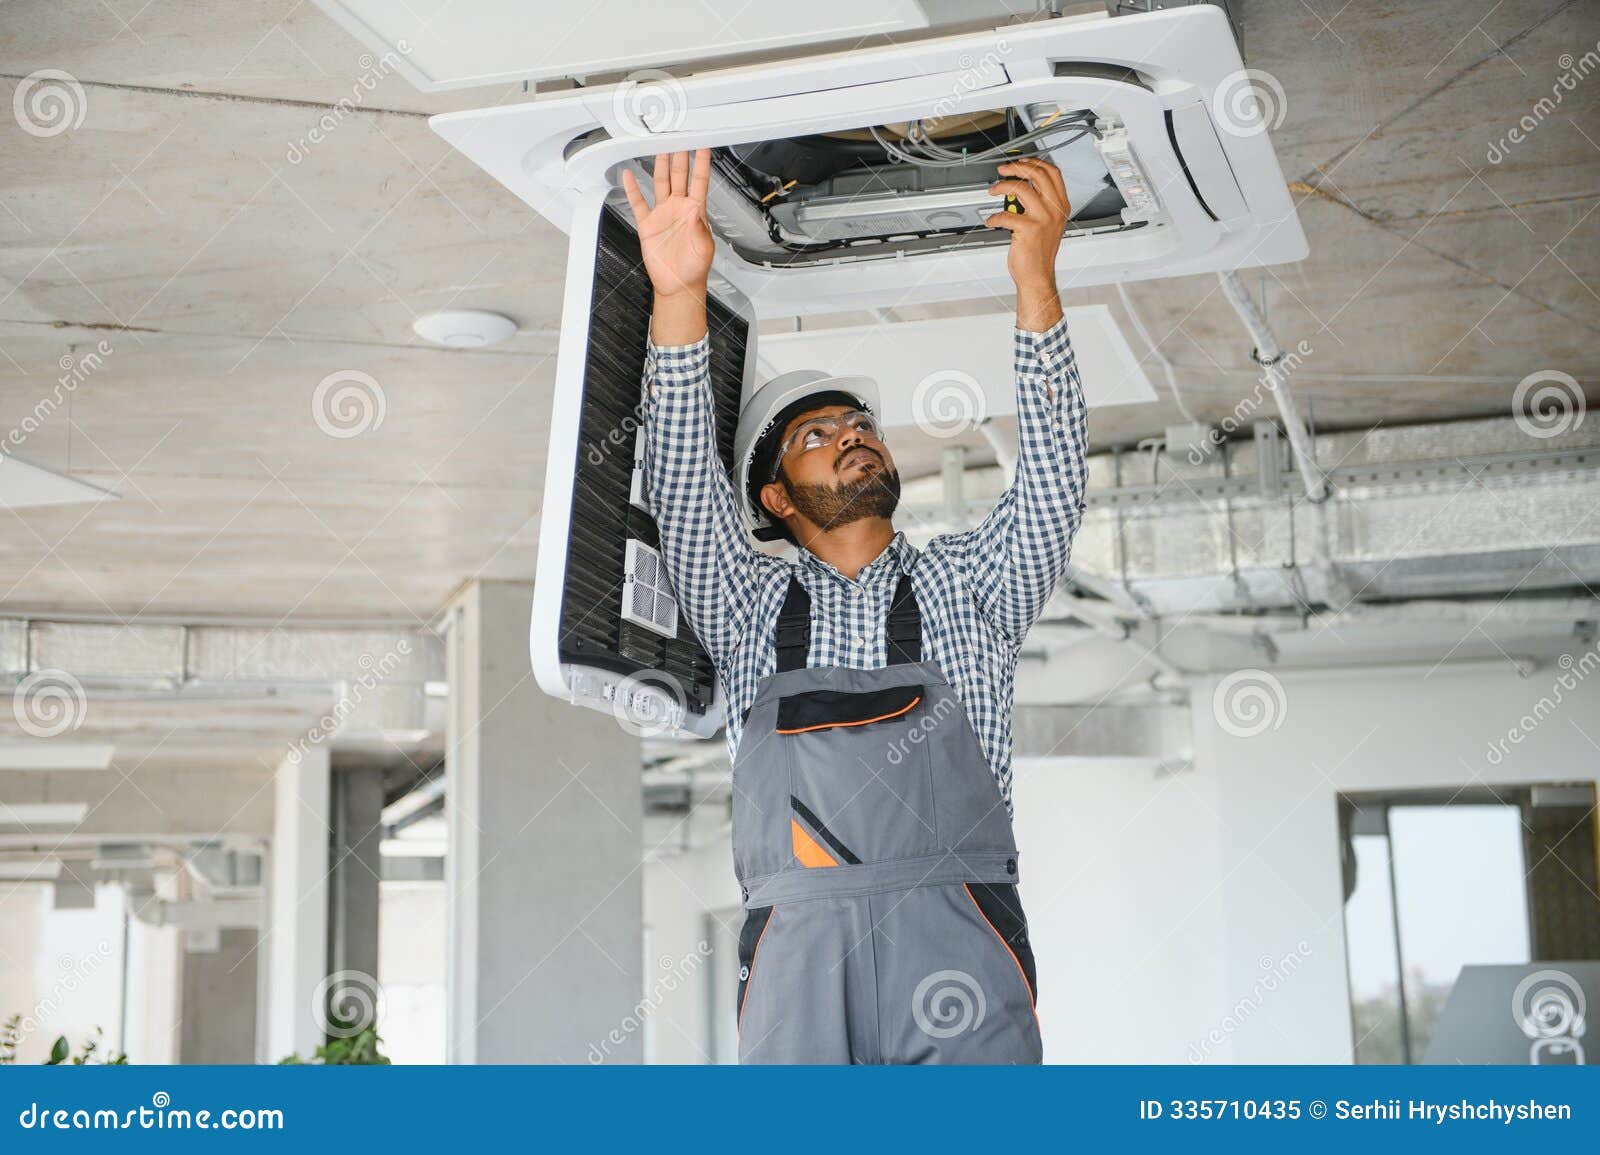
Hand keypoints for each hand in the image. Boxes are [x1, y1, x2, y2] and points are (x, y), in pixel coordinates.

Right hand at [621, 149, 714, 300]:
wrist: (678, 285)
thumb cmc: (694, 269)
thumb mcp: (704, 249)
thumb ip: (700, 229)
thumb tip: (696, 212)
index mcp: (695, 212)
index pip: (699, 182)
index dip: (701, 164)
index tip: (703, 147)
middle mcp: (679, 209)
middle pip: (679, 176)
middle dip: (680, 158)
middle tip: (680, 139)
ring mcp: (663, 215)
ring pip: (661, 183)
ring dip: (661, 166)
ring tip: (661, 150)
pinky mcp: (648, 224)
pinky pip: (638, 202)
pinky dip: (633, 189)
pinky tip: (629, 176)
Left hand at [985, 157, 1069, 330]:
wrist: (1037, 275)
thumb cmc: (1039, 251)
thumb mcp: (1048, 223)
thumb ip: (1040, 203)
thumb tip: (1022, 183)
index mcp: (1061, 205)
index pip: (1052, 172)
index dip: (1035, 162)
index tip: (1020, 162)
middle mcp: (1054, 210)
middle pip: (1038, 174)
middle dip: (1017, 167)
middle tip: (1003, 169)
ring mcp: (1043, 219)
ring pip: (1022, 188)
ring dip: (1002, 186)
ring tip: (994, 191)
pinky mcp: (1028, 230)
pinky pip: (1006, 214)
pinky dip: (994, 216)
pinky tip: (991, 220)